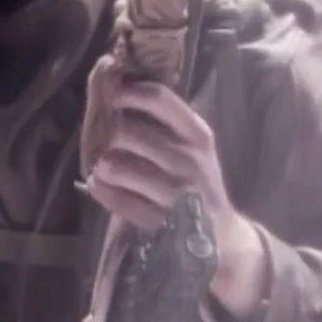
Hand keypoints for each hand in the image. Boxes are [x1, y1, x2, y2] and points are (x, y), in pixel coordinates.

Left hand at [84, 79, 267, 316]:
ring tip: (103, 163)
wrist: (221, 236)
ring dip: (101, 162)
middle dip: (107, 132)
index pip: (158, 99)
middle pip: (127, 131)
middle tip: (101, 135)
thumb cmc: (199, 180)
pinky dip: (100, 188)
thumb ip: (167, 120)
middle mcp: (188, 161)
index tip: (112, 93)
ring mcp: (173, 193)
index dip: (127, 92)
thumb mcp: (196, 146)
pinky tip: (100, 184)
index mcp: (198, 135)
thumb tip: (120, 85)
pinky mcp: (157, 221)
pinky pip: (113, 197)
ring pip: (115, 164)